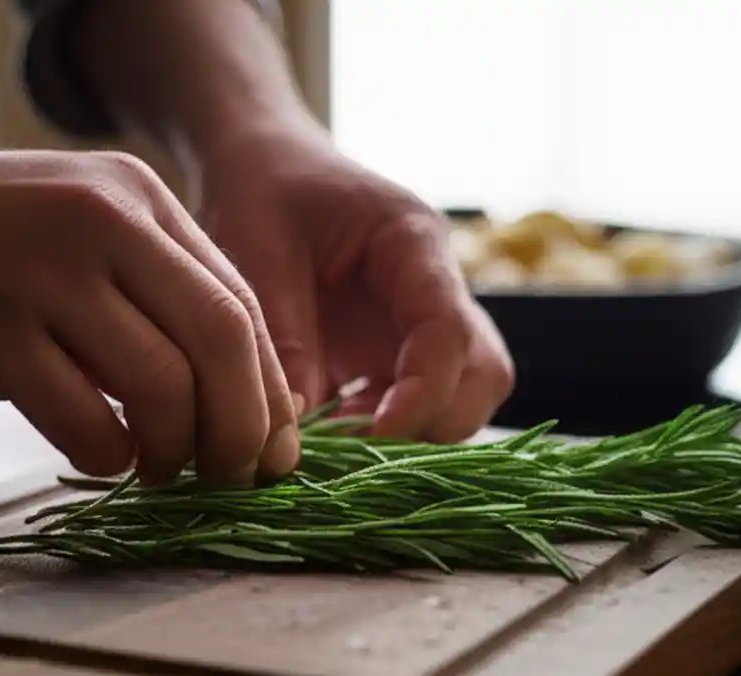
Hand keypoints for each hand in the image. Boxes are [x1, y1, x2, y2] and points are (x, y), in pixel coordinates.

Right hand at [0, 146, 299, 485]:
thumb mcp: (84, 232)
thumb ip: (158, 293)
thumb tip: (243, 400)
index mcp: (140, 199)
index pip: (240, 303)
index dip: (270, 389)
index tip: (274, 450)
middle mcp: (104, 221)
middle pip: (220, 340)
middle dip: (244, 427)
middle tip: (236, 477)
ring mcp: (45, 272)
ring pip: (163, 385)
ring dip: (176, 450)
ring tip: (160, 469)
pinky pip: (85, 418)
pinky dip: (108, 456)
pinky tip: (101, 457)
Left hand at [198, 131, 514, 441]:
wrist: (260, 166)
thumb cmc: (261, 189)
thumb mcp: (257, 249)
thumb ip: (282, 334)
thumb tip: (299, 425)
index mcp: (413, 242)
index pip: (450, 330)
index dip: (425, 391)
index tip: (378, 432)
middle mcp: (435, 287)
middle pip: (483, 372)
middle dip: (436, 420)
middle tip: (359, 443)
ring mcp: (420, 324)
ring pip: (464, 396)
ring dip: (415, 432)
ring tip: (339, 434)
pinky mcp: (395, 352)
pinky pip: (419, 406)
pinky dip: (385, 432)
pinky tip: (332, 428)